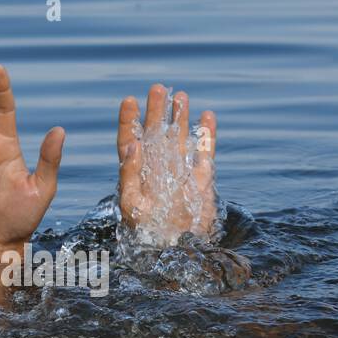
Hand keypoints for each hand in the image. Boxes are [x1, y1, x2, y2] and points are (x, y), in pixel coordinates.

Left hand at [117, 84, 216, 243]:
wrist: (176, 249)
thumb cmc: (147, 231)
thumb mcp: (131, 204)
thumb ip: (129, 174)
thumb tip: (132, 144)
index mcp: (136, 173)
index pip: (130, 140)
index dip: (129, 120)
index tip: (129, 100)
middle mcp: (157, 168)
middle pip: (155, 133)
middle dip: (156, 111)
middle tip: (157, 88)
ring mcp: (180, 172)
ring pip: (179, 138)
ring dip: (180, 117)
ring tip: (180, 96)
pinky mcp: (201, 179)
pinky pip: (204, 152)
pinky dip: (206, 134)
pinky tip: (207, 116)